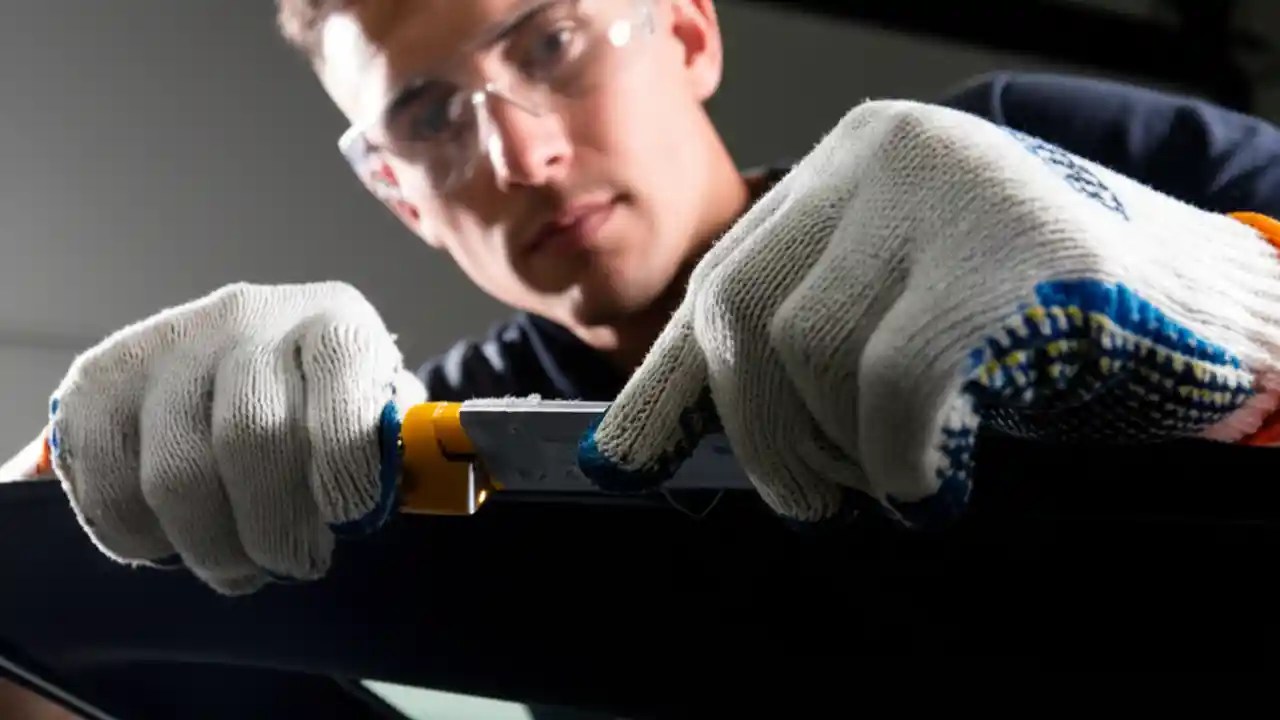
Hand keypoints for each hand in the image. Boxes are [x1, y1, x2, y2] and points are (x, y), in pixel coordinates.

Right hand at [45, 282, 424, 593]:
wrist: (248, 359)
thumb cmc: (330, 406)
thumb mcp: (379, 414)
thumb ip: (393, 450)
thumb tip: (420, 493)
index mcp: (334, 321)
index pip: (341, 378)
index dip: (345, 461)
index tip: (350, 519)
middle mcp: (247, 316)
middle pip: (249, 438)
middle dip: (276, 528)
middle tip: (295, 563)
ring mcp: (165, 344)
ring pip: (175, 475)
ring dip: (213, 547)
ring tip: (242, 567)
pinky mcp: (98, 379)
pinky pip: (107, 486)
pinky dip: (142, 539)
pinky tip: (176, 544)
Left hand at [579, 100, 1279, 527]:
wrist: (1195, 310)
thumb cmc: (1032, 325)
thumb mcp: (894, 322)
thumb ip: (796, 353)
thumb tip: (663, 438)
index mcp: (846, 167)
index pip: (721, 279)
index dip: (667, 384)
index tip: (621, 460)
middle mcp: (887, 153)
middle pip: (742, 311)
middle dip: (759, 434)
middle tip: (810, 498)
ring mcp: (956, 189)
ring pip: (813, 351)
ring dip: (841, 451)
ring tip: (894, 475)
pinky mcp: (1023, 248)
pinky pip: (899, 380)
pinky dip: (900, 458)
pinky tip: (933, 482)